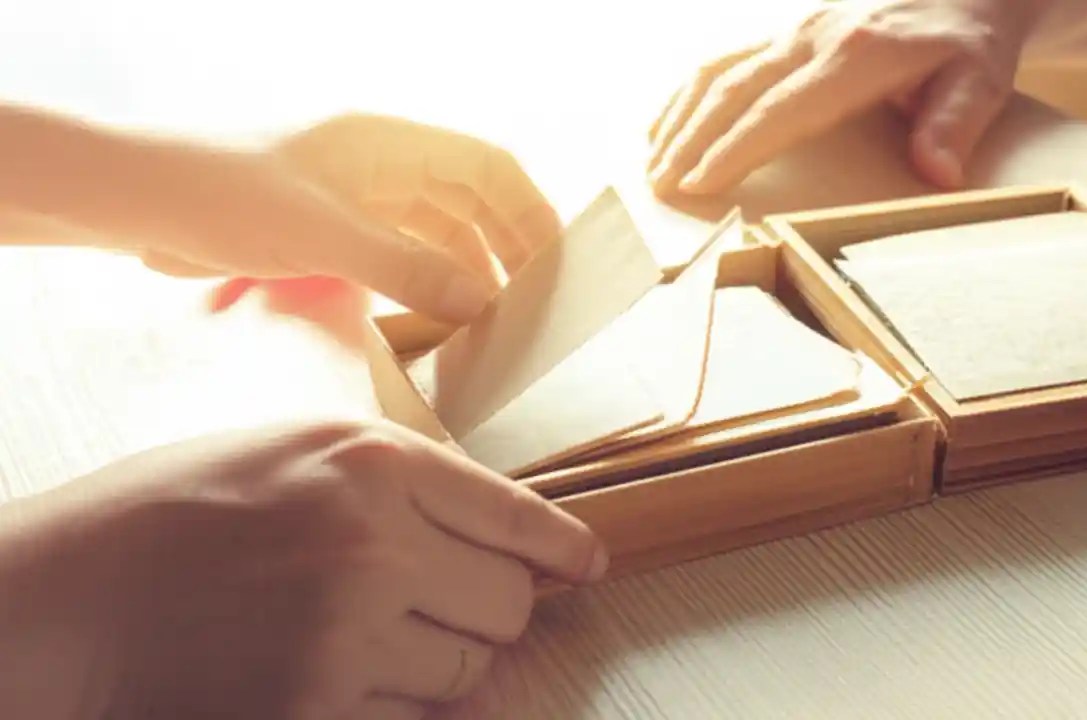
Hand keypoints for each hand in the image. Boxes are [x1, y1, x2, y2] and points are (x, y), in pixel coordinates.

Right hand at [0, 420, 605, 718]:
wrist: (72, 595)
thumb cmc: (184, 511)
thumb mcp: (302, 448)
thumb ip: (410, 480)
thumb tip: (509, 535)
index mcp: (372, 463)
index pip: (517, 516)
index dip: (563, 548)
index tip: (587, 567)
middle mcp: (371, 543)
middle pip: (509, 604)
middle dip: (488, 607)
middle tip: (434, 597)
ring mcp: (344, 635)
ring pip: (469, 668)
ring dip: (437, 659)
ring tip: (360, 629)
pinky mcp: (313, 711)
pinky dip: (396, 705)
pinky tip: (338, 670)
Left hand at [134, 114, 561, 324]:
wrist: (129, 198)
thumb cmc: (220, 194)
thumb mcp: (325, 236)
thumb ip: (409, 270)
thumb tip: (482, 303)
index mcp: (387, 142)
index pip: (486, 165)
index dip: (527, 210)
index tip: (555, 261)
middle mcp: (377, 163)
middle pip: (466, 199)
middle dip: (503, 248)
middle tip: (531, 304)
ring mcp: (351, 196)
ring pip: (432, 230)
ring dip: (464, 270)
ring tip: (489, 322)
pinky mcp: (325, 229)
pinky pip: (395, 254)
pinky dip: (422, 283)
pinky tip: (433, 320)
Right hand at [646, 0, 1046, 195]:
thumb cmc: (971, 41)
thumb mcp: (981, 80)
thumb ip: (955, 124)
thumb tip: (935, 173)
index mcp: (855, 54)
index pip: (780, 109)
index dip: (735, 148)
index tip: (700, 184)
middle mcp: (813, 36)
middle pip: (734, 90)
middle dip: (691, 141)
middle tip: (660, 188)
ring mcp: (795, 28)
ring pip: (719, 70)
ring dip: (680, 118)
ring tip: (653, 165)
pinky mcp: (788, 30)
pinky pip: (726, 59)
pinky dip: (689, 92)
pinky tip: (667, 122)